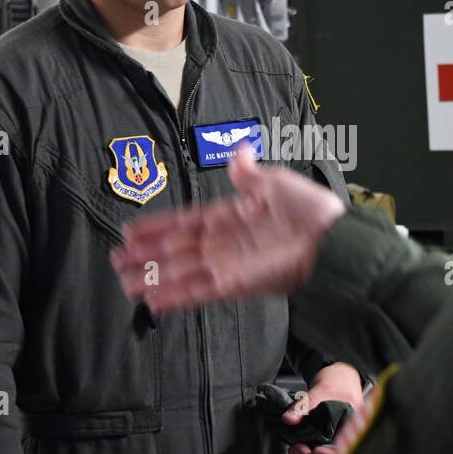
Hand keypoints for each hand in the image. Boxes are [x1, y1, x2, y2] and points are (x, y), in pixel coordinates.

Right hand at [110, 144, 346, 312]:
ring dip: (153, 279)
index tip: (131, 232)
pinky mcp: (236, 285)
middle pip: (176, 251)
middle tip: (117, 262)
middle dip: (146, 258)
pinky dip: (176, 296)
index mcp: (231, 216)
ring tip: (125, 284)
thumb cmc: (312, 212)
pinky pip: (199, 291)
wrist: (335, 243)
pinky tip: (153, 300)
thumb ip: (249, 173)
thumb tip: (237, 152)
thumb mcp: (276, 182)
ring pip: (181, 273)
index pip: (186, 222)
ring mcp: (228, 266)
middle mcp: (225, 244)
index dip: (158, 227)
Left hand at [284, 362, 364, 453]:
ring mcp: (340, 443)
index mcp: (354, 426)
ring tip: (293, 453)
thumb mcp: (321, 389)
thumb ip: (304, 405)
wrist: (340, 377)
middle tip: (295, 450)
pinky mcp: (330, 444)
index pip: (345, 451)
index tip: (315, 452)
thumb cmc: (338, 382)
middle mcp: (349, 438)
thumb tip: (288, 419)